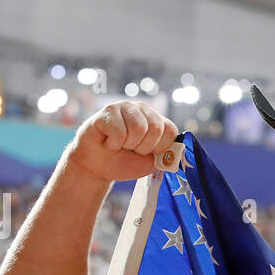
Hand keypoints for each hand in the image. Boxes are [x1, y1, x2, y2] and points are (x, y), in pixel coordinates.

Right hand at [65, 101, 179, 182]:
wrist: (96, 167)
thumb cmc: (124, 162)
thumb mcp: (150, 163)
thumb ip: (166, 156)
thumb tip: (177, 151)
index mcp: (157, 121)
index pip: (170, 130)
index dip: (159, 148)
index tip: (146, 153)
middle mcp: (143, 109)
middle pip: (156, 128)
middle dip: (142, 147)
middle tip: (130, 149)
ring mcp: (125, 107)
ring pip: (138, 128)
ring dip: (127, 144)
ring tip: (119, 144)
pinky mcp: (108, 110)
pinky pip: (119, 131)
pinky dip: (113, 144)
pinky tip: (108, 141)